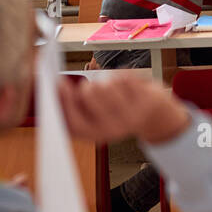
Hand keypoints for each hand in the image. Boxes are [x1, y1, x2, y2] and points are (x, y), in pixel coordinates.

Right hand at [58, 72, 189, 145]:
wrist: (155, 116)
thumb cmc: (117, 114)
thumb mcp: (94, 119)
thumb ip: (75, 108)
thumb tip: (56, 88)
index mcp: (96, 135)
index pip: (72, 122)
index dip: (63, 101)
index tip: (59, 83)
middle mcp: (113, 129)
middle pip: (88, 94)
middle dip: (88, 86)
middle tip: (95, 89)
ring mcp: (131, 115)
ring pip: (106, 83)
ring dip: (106, 81)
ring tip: (113, 90)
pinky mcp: (145, 99)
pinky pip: (123, 77)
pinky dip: (122, 76)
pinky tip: (128, 86)